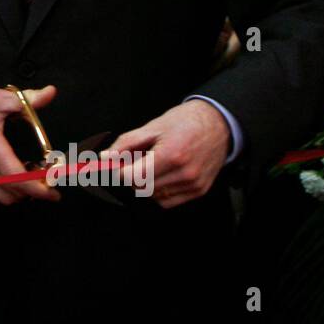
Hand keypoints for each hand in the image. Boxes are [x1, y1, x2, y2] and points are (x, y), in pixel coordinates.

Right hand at [0, 87, 60, 204]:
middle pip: (14, 193)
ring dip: (20, 194)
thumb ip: (27, 99)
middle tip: (48, 181)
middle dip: (36, 192)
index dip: (39, 188)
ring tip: (30, 180)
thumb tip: (49, 93)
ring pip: (3, 199)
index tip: (54, 190)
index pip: (18, 177)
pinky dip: (5, 194)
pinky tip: (12, 180)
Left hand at [102, 100, 229, 208]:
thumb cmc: (185, 122)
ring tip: (153, 163)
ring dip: (145, 183)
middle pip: (141, 188)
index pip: (133, 177)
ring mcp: (193, 184)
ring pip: (153, 196)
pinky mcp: (198, 191)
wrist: (218, 124)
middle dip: (131, 175)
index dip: (120, 171)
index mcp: (171, 155)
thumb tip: (105, 158)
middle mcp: (185, 173)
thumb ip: (125, 144)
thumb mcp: (152, 127)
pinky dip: (158, 191)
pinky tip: (163, 174)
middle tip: (135, 160)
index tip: (116, 164)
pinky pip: (167, 201)